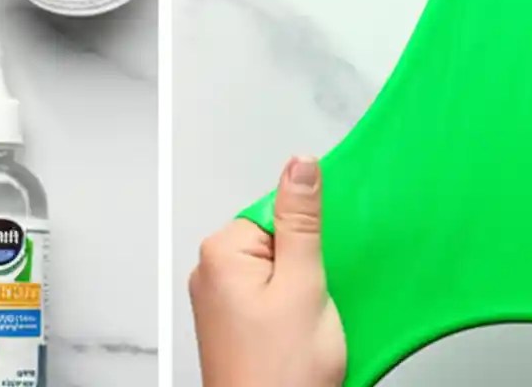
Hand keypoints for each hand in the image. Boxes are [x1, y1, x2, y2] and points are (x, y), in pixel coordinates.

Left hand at [189, 156, 345, 386]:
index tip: (319, 264)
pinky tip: (302, 336)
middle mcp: (212, 272)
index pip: (275, 210)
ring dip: (303, 292)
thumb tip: (300, 165)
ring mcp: (221, 301)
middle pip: (277, 239)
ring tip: (306, 327)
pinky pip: (272, 297)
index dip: (308, 236)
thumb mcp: (303, 285)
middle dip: (306, 266)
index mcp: (221, 252)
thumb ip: (302, 221)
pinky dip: (294, 311)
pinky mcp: (235, 325)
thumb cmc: (279, 376)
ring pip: (279, 271)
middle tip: (313, 303)